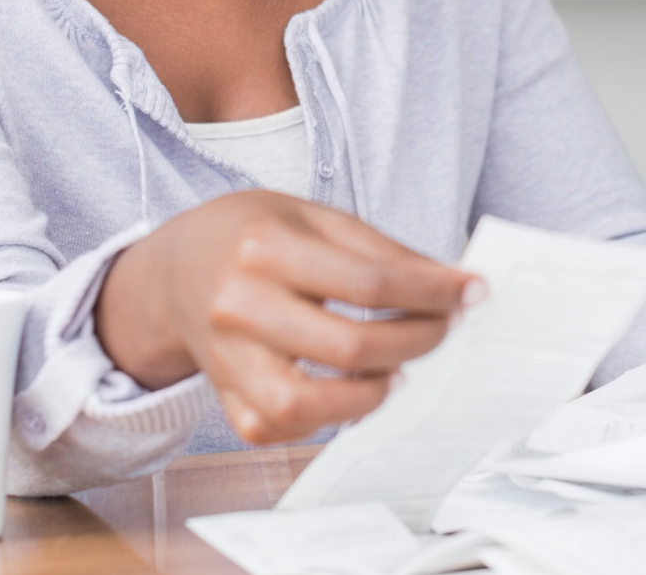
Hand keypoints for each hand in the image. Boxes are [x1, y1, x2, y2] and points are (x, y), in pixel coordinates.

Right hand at [98, 191, 478, 444]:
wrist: (174, 268)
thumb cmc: (253, 237)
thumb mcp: (314, 218)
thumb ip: (381, 251)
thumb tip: (450, 284)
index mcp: (264, 248)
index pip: (369, 282)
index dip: (432, 292)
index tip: (471, 293)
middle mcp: (238, 305)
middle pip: (348, 345)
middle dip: (415, 342)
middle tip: (442, 331)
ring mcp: (226, 357)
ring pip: (304, 404)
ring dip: (368, 396)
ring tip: (396, 373)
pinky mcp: (223, 395)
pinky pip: (276, 427)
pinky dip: (321, 419)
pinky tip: (346, 391)